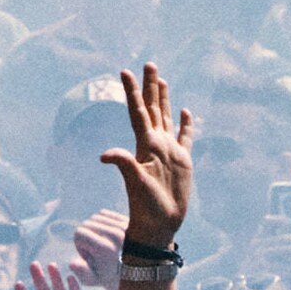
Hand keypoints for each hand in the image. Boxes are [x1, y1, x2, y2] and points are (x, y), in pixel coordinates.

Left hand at [102, 64, 192, 248]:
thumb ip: (124, 165)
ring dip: (164, 99)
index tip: (124, 71)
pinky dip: (186, 124)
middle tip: (148, 63)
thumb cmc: (146, 208)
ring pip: (166, 118)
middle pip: (152, 108)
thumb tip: (104, 155)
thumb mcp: (135, 184)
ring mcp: (169, 151)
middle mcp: (156, 144)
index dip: (132, 92)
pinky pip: (185, 137)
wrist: (160, 226)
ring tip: (161, 80)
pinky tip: (186, 111)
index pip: (137, 112)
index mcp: (145, 145)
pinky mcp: (183, 161)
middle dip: (150, 86)